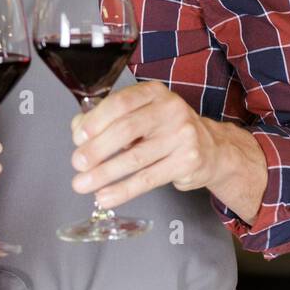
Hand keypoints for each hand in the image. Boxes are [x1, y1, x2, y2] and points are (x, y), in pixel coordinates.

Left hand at [68, 81, 267, 220]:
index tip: (78, 138)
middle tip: (77, 163)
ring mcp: (182, 136)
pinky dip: (122, 190)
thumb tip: (78, 131)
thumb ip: (107, 120)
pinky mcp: (187, 162)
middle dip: (97, 149)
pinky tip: (105, 197)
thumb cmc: (166, 131)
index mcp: (154, 93)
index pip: (121, 102)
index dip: (96, 120)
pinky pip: (148, 179)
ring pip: (135, 158)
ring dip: (104, 174)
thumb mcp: (140, 116)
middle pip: (126, 129)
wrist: (211, 149)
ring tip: (82, 185)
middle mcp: (171, 110)